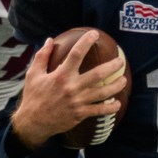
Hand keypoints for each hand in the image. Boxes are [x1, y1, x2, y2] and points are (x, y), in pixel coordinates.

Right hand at [11, 35, 126, 147]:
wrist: (33, 122)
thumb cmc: (33, 96)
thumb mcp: (33, 74)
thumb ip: (42, 56)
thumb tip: (50, 40)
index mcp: (60, 76)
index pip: (76, 54)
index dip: (86, 42)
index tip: (95, 34)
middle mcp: (71, 88)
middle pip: (98, 74)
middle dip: (112, 66)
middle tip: (120, 61)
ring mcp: (78, 102)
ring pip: (103, 93)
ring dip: (116, 86)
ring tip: (123, 80)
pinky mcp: (80, 114)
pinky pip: (99, 110)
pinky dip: (110, 107)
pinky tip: (117, 103)